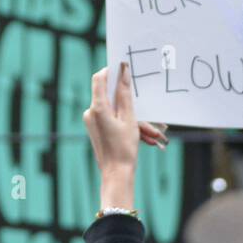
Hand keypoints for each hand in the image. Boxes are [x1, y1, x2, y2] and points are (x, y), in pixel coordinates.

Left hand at [85, 65, 163, 209]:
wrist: (116, 174)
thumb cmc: (124, 147)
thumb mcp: (129, 118)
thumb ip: (125, 94)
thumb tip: (123, 72)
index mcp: (97, 107)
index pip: (100, 78)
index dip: (111, 70)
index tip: (125, 68)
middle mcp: (90, 112)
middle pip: (109, 95)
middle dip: (129, 100)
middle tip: (146, 110)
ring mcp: (92, 121)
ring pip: (114, 108)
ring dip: (132, 115)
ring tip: (152, 132)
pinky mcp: (96, 128)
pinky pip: (112, 118)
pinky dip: (126, 122)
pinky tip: (143, 135)